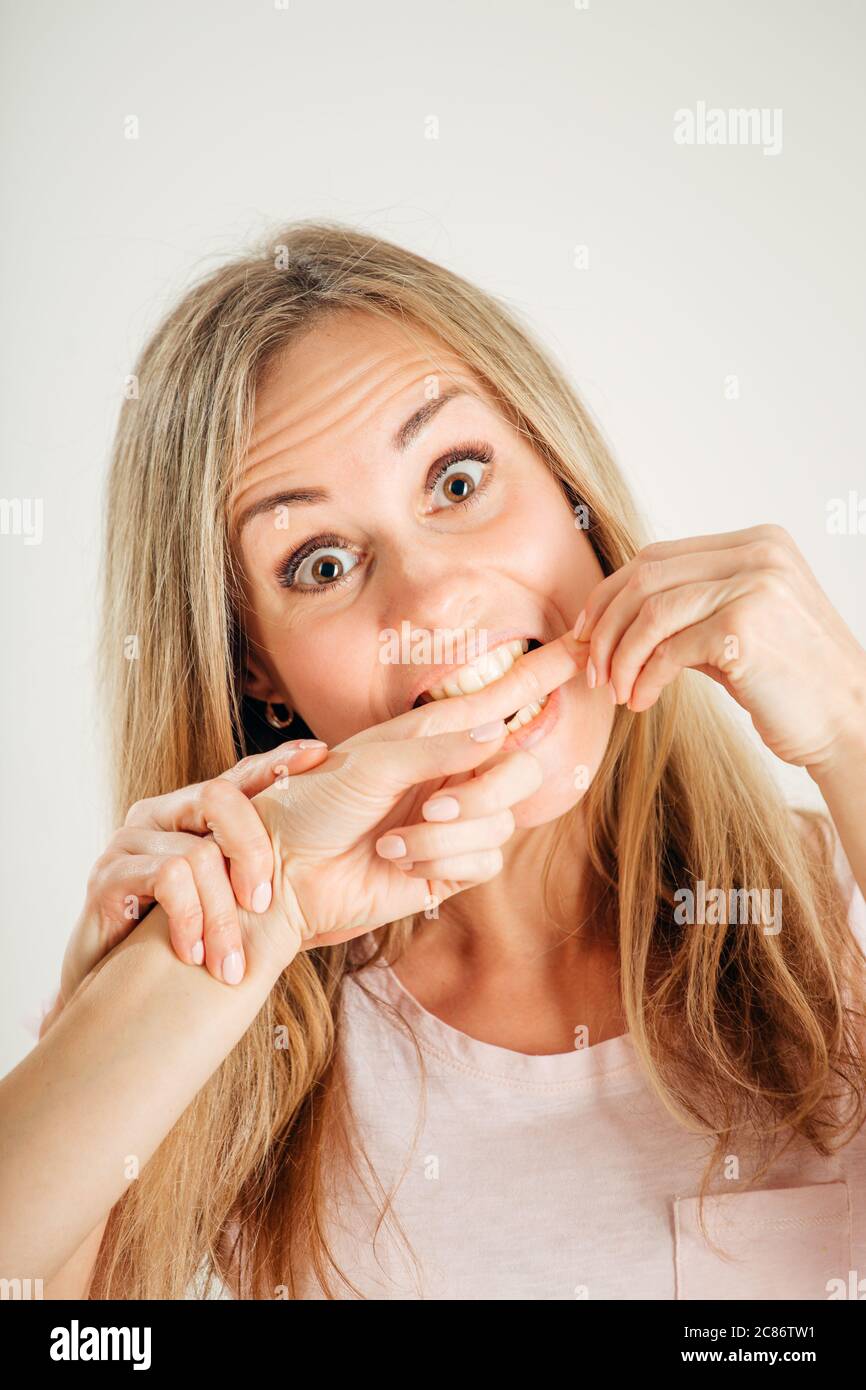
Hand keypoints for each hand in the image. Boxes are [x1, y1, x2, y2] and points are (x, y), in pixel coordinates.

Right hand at [45, 739, 329, 1027]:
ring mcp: (130, 841)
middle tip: (263, 904)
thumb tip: (330, 866)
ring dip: (221, 917)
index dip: (279, 762)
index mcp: (193, 815)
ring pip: (197, 853)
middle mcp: (160, 815)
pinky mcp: (107, 875)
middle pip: (218, 796)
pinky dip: (190, 921)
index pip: (241, 776)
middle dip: (252, 852)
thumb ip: (264, 879)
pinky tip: (193, 954)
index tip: (319, 755)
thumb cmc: (187, 950)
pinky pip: (168, 880)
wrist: (119, 1000)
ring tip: (228, 962)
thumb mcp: (231, 907)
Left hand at [249, 632, 582, 965]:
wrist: (285, 872)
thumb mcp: (370, 763)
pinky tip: (398, 860)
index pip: (502, 698)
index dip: (542, 673)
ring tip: (390, 840)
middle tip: (435, 804)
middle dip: (485, 794)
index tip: (583, 645)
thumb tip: (496, 734)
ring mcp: (454, 821)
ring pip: (500, 826)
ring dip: (444, 836)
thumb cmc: (314, 805)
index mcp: (435, 733)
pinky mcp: (450, 868)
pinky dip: (441, 863)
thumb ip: (438, 749)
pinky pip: (484, 863)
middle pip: (520, 774)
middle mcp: (452, 773)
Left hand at [572, 524, 865, 772]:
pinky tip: (642, 700)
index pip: (659, 555)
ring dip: (621, 657)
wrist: (850, 720)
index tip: (588, 631)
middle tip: (592, 667)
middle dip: (606, 624)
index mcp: (757, 543)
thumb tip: (612, 616)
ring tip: (617, 690)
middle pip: (646, 576)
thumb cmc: (792, 682)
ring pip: (650, 612)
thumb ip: (691, 608)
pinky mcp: (744, 629)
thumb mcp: (741, 626)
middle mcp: (758, 554)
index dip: (611, 593)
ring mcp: (754, 586)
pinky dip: (644, 677)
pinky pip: (668, 649)